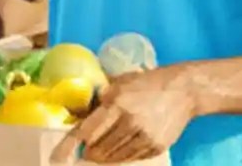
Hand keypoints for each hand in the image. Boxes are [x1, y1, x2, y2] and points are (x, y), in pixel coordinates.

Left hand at [51, 67, 195, 163]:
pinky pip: (130, 158)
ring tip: (102, 150)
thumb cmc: (149, 83)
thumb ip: (100, 100)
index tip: (56, 158)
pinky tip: (125, 145)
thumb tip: (76, 116)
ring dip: (103, 156)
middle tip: (88, 148)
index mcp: (117, 103)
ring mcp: (144, 136)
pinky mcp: (155, 146)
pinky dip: (123, 155)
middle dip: (89, 151)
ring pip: (112, 157)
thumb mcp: (121, 83)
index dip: (69, 146)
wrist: (185, 90)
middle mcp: (129, 121)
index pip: (86, 131)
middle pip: (97, 149)